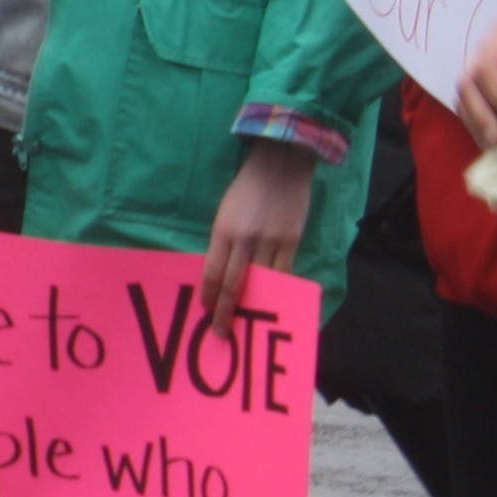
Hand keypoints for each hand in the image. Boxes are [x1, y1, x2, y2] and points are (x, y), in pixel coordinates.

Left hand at [197, 139, 314, 338]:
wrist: (280, 165)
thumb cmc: (247, 189)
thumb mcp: (226, 213)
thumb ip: (225, 241)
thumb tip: (221, 271)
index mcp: (222, 231)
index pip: (212, 272)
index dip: (208, 295)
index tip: (205, 310)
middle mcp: (245, 239)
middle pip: (233, 284)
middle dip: (225, 311)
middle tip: (220, 332)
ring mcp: (271, 241)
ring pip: (260, 282)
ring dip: (254, 304)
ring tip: (248, 321)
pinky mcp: (292, 240)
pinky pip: (284, 272)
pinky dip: (277, 288)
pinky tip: (273, 301)